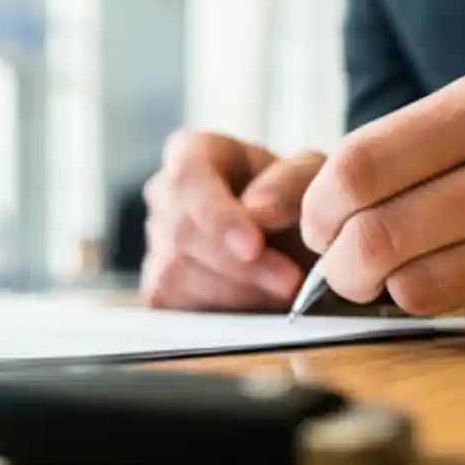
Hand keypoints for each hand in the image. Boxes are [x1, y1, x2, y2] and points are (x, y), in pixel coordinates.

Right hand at [141, 130, 322, 310]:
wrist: (290, 238)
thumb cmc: (295, 199)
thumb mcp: (309, 177)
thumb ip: (287, 185)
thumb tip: (256, 212)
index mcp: (192, 153)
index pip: (187, 180)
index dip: (216, 217)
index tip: (252, 247)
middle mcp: (163, 195)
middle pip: (182, 235)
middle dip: (239, 266)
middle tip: (290, 282)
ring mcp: (155, 242)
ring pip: (177, 275)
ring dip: (236, 292)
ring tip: (281, 292)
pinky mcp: (157, 287)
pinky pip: (177, 305)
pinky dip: (222, 311)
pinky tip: (255, 302)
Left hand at [301, 61, 464, 347]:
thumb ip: (406, 149)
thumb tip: (310, 221)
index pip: (360, 167)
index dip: (318, 209)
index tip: (318, 225)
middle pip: (379, 237)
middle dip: (342, 267)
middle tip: (347, 270)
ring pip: (423, 291)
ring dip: (401, 293)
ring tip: (412, 277)